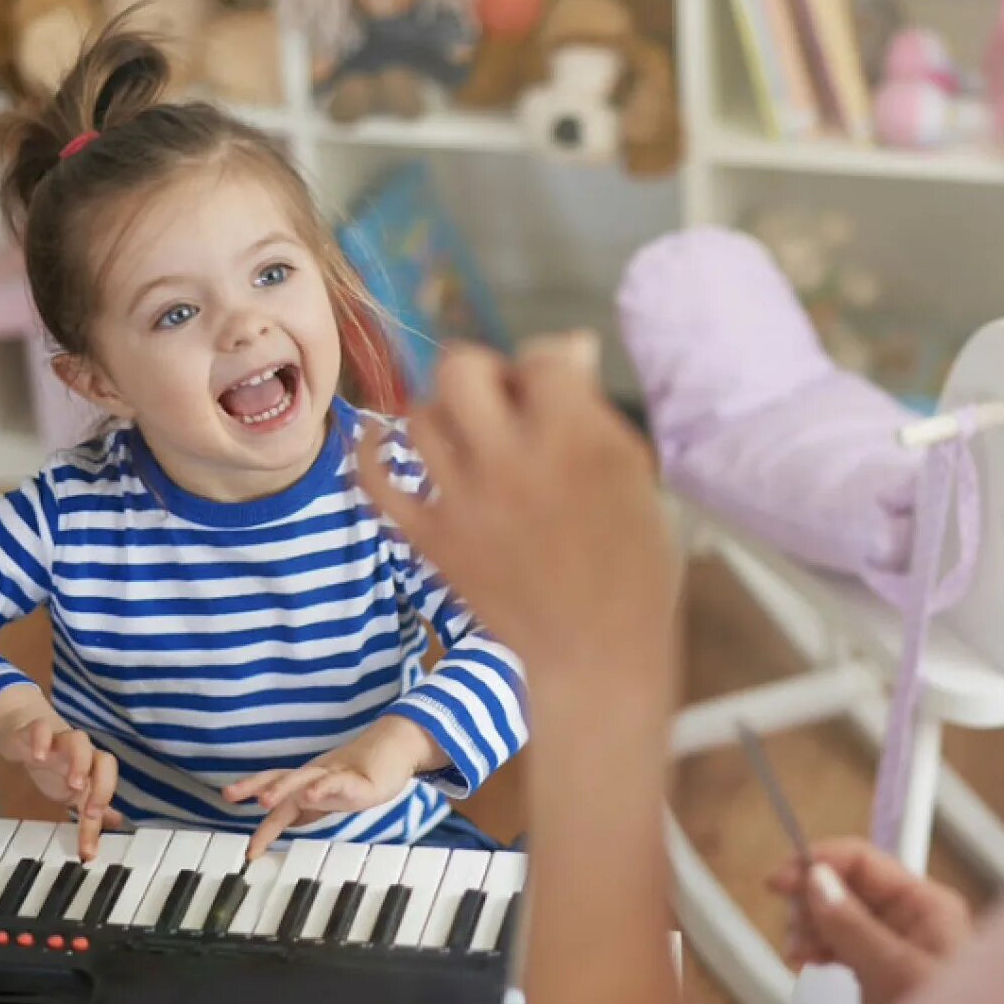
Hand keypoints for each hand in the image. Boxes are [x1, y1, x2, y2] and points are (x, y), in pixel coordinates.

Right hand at [0, 698, 121, 860]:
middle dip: (103, 787)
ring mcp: (59, 739)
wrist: (23, 731)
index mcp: (92, 770)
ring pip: (79, 740)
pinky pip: (42, 728)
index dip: (104, 822)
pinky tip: (38, 757)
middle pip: (104, 760)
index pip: (105, 791)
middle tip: (90, 811)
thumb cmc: (53, 762)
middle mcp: (81, 754)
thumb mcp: (72, 790)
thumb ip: (91, 807)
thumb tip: (116, 821)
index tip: (89, 849)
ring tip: (72, 784)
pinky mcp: (35, 730)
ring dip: (79, 762)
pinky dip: (41, 741)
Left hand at [224, 716, 441, 858]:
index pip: (272, 790)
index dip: (252, 807)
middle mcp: (314, 776)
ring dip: (282, 789)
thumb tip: (281, 823)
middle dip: (253, 785)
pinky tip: (312, 795)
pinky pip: (336, 782)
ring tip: (264, 800)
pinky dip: (322, 787)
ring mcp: (334, 775)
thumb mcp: (326, 797)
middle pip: (279, 777)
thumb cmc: (359, 775)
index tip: (242, 839)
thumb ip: (304, 809)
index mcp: (305, 782)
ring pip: (303, 779)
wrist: (394, 751)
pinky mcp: (356, 779)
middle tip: (230, 794)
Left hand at [355, 335, 679, 710]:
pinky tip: (378, 438)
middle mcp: (510, 459)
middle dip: (483, 373)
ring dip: (444, 416)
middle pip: (461, 369)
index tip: (555, 389)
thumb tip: (568, 349)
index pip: (540, 357)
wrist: (596, 654)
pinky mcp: (431, 538)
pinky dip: (370, 453)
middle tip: (503, 403)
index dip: (549, 366)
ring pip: (420, 416)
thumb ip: (592, 410)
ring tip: (468, 438)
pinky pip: (376, 480)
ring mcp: (462, 500)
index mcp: (573, 438)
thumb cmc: (633, 565)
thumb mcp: (633, 474)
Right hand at [767, 838, 973, 1003]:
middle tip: (795, 928)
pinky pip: (841, 945)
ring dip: (809, 928)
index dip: (819, 862)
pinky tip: (807, 961)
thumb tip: (817, 880)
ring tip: (799, 952)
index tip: (781, 879)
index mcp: (925, 904)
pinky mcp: (881, 971)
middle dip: (811, 902)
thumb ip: (852, 925)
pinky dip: (818, 949)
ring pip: (838, 916)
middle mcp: (911, 919)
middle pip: (846, 887)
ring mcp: (895, 946)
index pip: (864, 861)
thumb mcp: (892, 972)